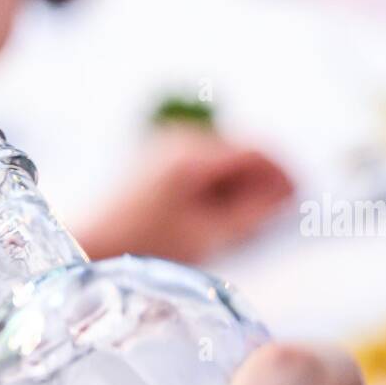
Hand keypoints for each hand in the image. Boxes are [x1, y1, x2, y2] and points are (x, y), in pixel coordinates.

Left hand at [76, 128, 292, 263]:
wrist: (83, 245)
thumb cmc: (139, 245)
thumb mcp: (206, 234)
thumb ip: (252, 212)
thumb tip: (286, 194)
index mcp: (193, 154)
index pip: (258, 150)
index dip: (286, 173)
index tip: (302, 198)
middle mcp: (179, 139)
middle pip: (241, 150)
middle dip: (262, 181)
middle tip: (274, 216)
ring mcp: (164, 146)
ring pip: (221, 159)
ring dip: (238, 185)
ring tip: (243, 223)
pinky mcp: (153, 161)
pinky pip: (199, 166)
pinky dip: (215, 186)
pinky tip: (214, 217)